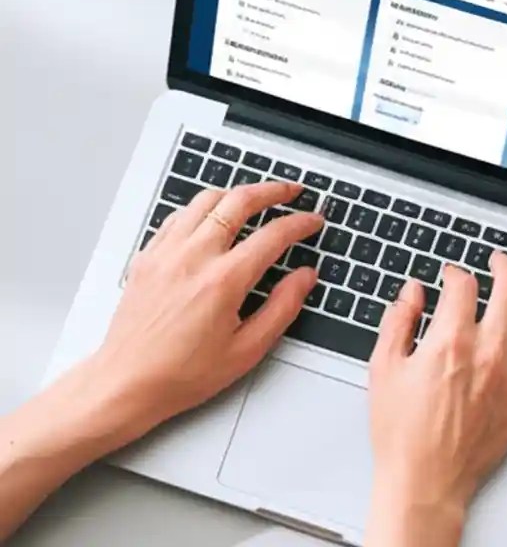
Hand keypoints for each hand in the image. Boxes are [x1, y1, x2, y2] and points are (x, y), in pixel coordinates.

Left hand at [92, 181, 323, 431]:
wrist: (126, 383)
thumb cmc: (181, 374)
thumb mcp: (247, 350)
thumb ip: (282, 308)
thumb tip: (305, 278)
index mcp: (223, 281)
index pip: (273, 236)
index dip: (300, 223)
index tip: (312, 221)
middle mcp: (193, 259)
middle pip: (239, 202)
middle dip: (272, 191)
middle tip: (291, 191)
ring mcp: (166, 254)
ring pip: (206, 200)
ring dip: (236, 192)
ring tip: (254, 196)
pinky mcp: (148, 258)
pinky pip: (178, 216)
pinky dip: (202, 208)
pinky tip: (212, 216)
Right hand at [366, 255, 506, 546]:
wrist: (425, 481)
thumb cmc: (402, 434)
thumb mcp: (383, 369)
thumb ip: (399, 323)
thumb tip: (412, 293)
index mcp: (450, 343)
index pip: (464, 286)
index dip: (456, 274)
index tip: (451, 276)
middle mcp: (488, 354)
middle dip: (504, 267)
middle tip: (498, 261)